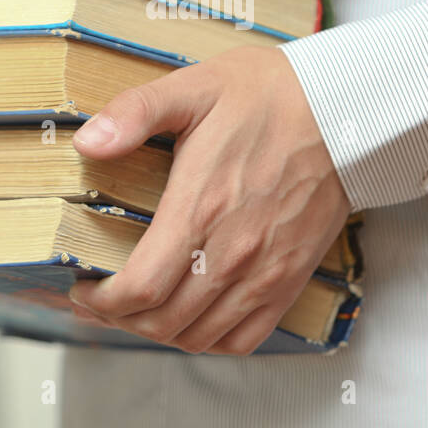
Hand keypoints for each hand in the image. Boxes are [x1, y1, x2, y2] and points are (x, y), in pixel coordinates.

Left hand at [67, 46, 351, 354]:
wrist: (345, 112)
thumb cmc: (270, 96)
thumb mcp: (194, 87)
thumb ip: (136, 113)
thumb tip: (88, 142)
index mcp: (202, 207)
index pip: (140, 288)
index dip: (101, 301)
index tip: (83, 288)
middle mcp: (234, 252)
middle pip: (162, 321)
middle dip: (119, 319)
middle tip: (100, 300)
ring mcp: (266, 272)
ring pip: (199, 336)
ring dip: (159, 332)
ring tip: (138, 310)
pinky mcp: (290, 279)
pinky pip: (244, 338)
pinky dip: (210, 341)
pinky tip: (191, 319)